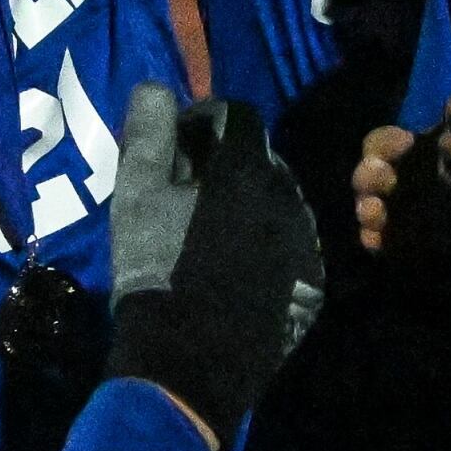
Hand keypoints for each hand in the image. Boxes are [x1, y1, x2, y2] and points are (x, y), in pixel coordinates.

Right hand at [105, 87, 322, 442]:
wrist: (187, 364)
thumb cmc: (156, 270)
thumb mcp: (137, 196)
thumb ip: (149, 133)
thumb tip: (156, 87)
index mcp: (248, 170)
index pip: (238, 117)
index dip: (203, 121)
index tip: (176, 141)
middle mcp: (290, 198)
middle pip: (261, 160)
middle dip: (226, 164)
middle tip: (186, 189)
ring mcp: (306, 244)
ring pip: (280, 204)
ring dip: (249, 204)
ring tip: (208, 232)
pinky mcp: (312, 285)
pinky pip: (292, 247)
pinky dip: (266, 246)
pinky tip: (233, 270)